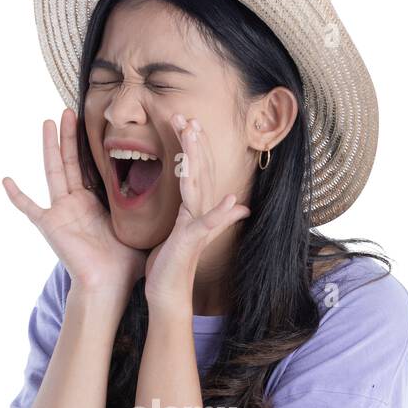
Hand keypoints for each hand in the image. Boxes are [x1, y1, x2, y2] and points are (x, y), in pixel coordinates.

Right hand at [2, 108, 144, 303]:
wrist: (109, 286)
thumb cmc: (124, 264)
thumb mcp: (139, 227)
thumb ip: (148, 211)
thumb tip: (178, 195)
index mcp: (93, 203)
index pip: (89, 166)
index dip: (87, 145)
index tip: (89, 121)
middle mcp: (74, 204)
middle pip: (69, 161)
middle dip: (69, 136)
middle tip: (68, 110)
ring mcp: (60, 212)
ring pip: (53, 172)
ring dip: (49, 147)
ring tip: (47, 123)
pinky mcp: (50, 225)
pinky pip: (29, 208)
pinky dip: (17, 196)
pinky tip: (5, 180)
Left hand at [143, 114, 250, 308]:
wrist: (168, 291)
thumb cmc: (172, 262)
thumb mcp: (187, 232)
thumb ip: (209, 215)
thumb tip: (239, 206)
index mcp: (194, 206)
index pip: (197, 169)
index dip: (194, 145)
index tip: (185, 120)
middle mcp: (200, 211)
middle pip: (200, 170)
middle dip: (194, 143)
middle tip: (185, 116)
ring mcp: (199, 225)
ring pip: (198, 185)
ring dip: (197, 159)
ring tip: (193, 135)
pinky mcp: (195, 240)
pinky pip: (208, 224)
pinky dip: (220, 213)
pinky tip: (230, 200)